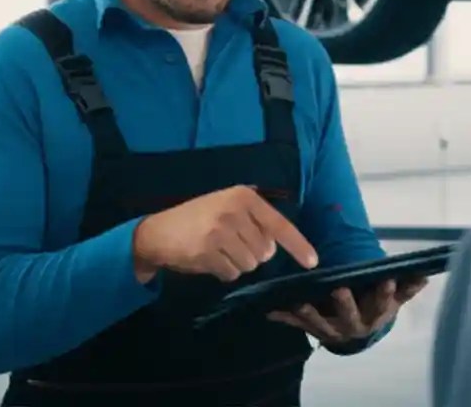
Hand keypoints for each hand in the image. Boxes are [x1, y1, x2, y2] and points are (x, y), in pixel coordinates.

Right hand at [132, 185, 318, 283]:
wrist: (157, 231)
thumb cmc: (197, 218)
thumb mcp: (226, 207)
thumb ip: (253, 222)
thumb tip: (273, 249)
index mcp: (243, 197)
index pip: (279, 225)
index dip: (298, 246)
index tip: (313, 262)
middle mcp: (234, 211)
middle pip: (264, 252)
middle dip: (251, 254)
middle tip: (227, 243)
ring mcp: (220, 231)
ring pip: (249, 265)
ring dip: (236, 264)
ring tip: (216, 250)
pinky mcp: (207, 251)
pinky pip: (231, 274)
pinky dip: (222, 272)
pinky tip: (207, 259)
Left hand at [266, 275, 428, 345]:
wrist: (357, 334)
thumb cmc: (375, 308)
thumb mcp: (392, 299)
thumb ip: (406, 287)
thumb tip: (425, 274)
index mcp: (375, 316)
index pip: (384, 304)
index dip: (386, 293)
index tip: (387, 278)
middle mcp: (353, 326)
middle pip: (350, 316)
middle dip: (345, 303)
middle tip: (339, 288)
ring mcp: (331, 329)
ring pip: (320, 323)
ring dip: (310, 313)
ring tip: (299, 302)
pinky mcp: (313, 329)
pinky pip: (297, 324)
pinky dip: (284, 317)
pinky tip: (270, 311)